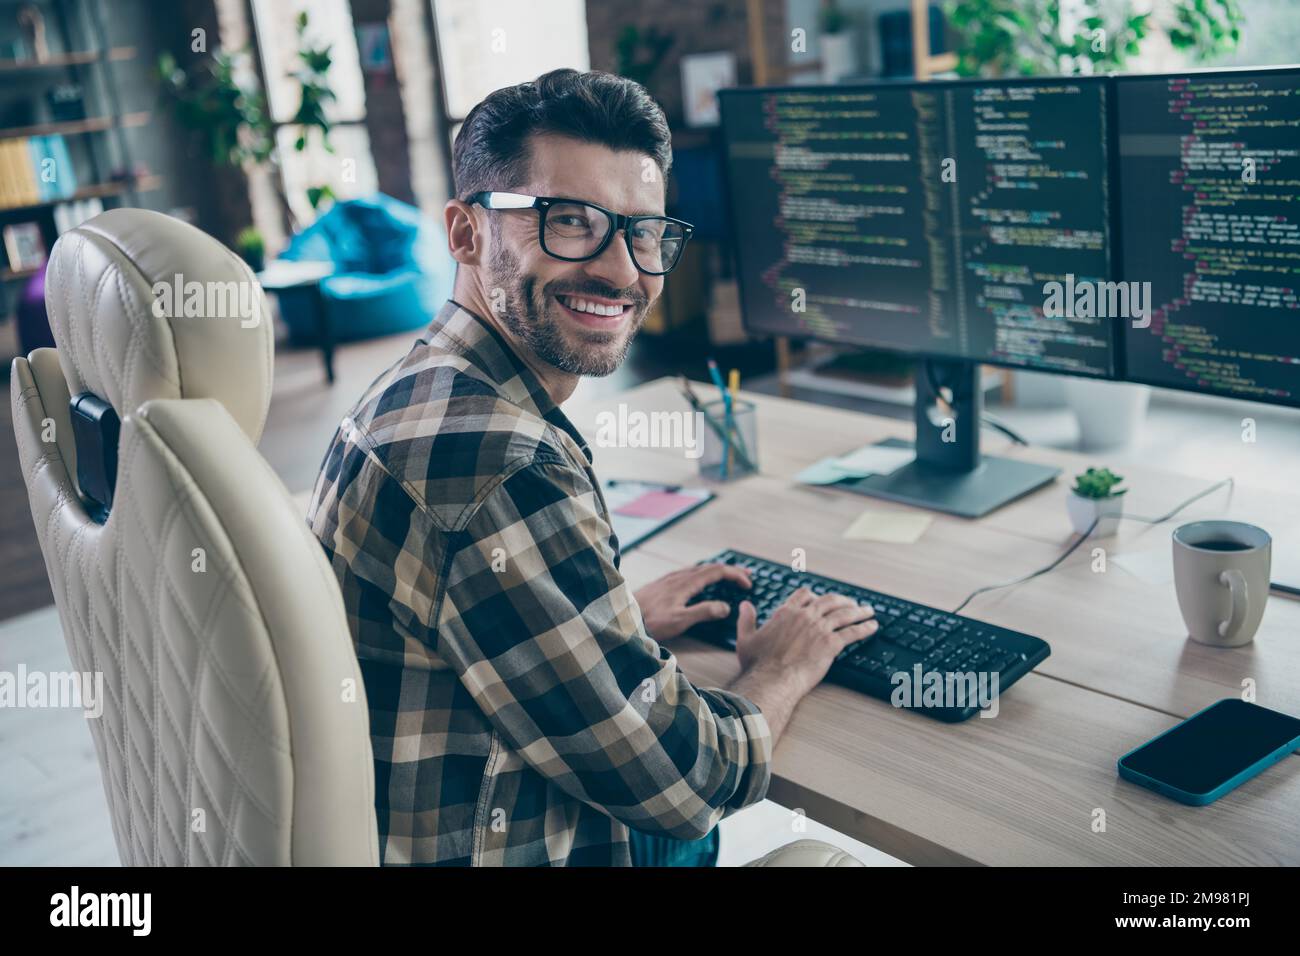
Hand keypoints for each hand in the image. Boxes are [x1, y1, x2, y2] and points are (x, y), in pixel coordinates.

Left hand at [633, 563, 752, 641]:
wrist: (622, 615)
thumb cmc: (650, 621)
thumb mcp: (680, 620)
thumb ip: (703, 612)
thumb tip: (725, 607)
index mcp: (686, 583)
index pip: (717, 571)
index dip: (735, 575)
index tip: (748, 583)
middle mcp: (679, 576)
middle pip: (710, 567)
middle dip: (730, 570)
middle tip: (746, 574)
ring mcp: (670, 578)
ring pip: (699, 569)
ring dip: (717, 571)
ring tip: (728, 576)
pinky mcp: (663, 583)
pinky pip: (689, 573)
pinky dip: (703, 574)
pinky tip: (700, 581)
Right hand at [735, 588, 876, 694]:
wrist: (772, 679)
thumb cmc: (758, 664)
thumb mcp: (746, 638)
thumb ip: (746, 619)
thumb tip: (745, 605)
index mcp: (786, 612)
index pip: (803, 595)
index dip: (814, 595)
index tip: (820, 598)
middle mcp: (805, 616)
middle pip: (829, 600)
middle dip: (842, 600)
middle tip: (851, 602)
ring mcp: (820, 628)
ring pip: (844, 614)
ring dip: (859, 611)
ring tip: (868, 611)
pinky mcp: (831, 644)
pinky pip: (852, 632)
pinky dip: (864, 628)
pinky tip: (872, 626)